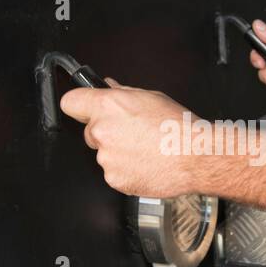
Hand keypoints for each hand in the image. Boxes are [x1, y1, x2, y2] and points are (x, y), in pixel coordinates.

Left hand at [59, 82, 196, 197]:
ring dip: (118, 152)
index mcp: (108, 106)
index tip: (84, 108)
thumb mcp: (151, 97)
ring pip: (103, 153)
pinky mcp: (114, 179)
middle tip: (132, 132)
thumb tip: (108, 87)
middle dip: (105, 131)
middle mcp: (102, 131)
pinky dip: (126, 170)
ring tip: (145, 149)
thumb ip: (122, 93)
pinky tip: (145, 163)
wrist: (195, 156)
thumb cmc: (178, 127)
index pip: (70, 102)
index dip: (79, 105)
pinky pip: (113, 172)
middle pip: (89, 131)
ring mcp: (106, 158)